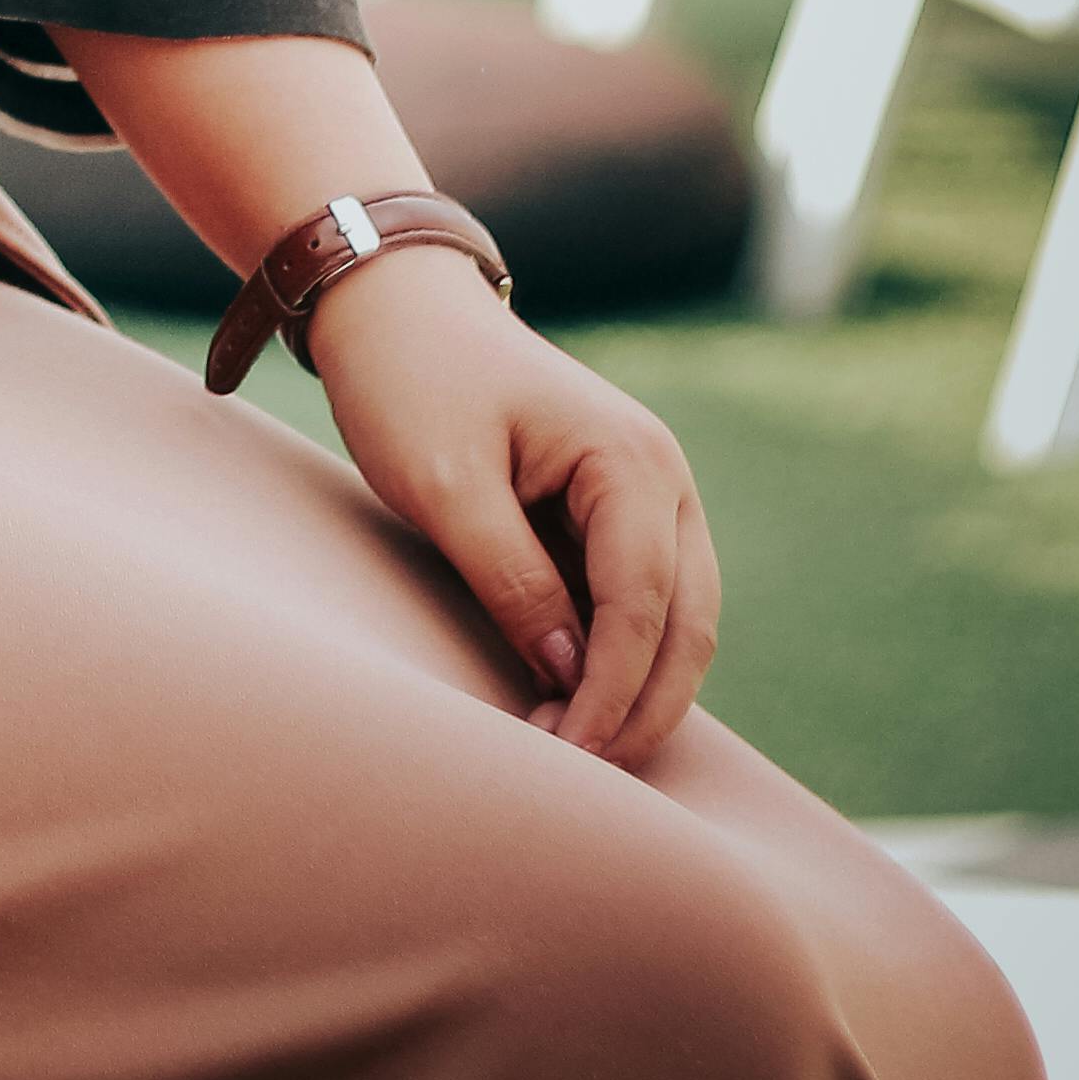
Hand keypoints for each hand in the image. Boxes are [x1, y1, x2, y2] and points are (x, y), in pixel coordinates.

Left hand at [308, 248, 720, 770]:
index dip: (611, 691)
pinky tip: (576, 698)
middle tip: (578, 774)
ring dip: (637, 688)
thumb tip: (575, 677)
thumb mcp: (447, 488)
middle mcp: (663, 477)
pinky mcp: (616, 509)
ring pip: (677, 619)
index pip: (643, 606)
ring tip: (575, 749)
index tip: (565, 755)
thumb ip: (514, 583)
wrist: (391, 305)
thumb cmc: (409, 382)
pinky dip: (620, 654)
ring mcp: (650, 492)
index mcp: (632, 461)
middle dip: (641, 707)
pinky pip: (642, 598)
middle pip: (686, 624)